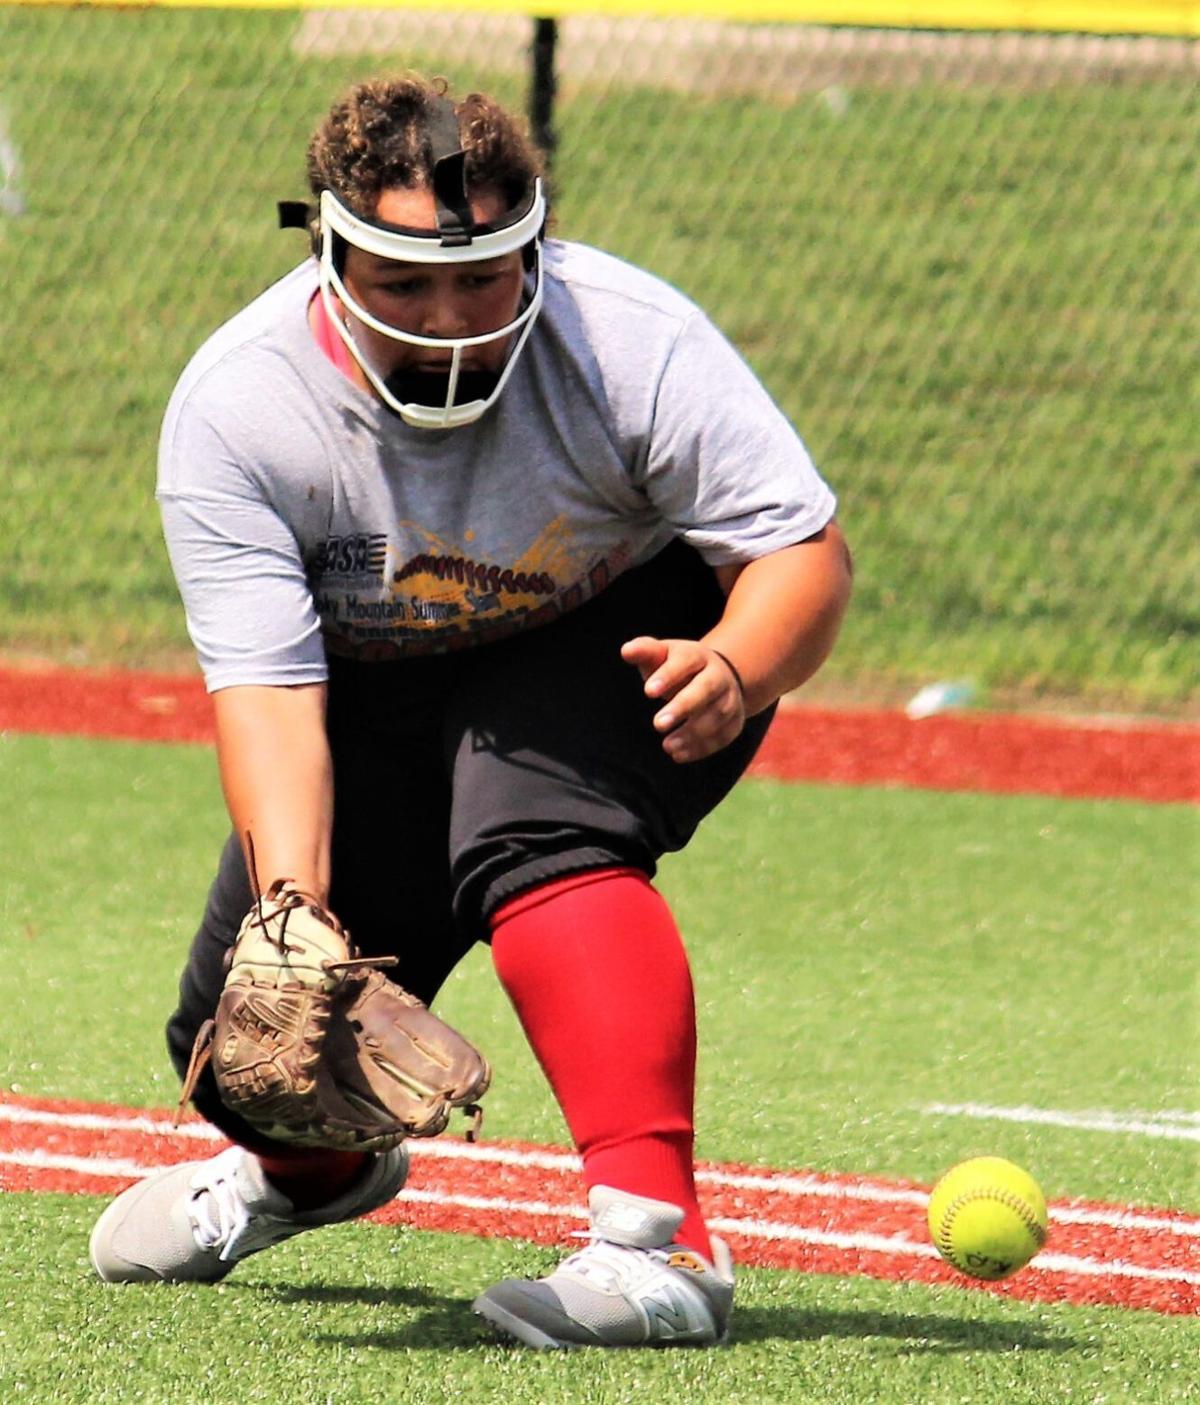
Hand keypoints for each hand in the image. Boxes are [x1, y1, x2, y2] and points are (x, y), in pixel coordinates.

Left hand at [621, 636, 745, 762]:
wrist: (716, 677)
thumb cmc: (677, 668)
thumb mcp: (661, 655)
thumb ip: (644, 652)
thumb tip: (626, 650)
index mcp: (697, 656)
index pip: (685, 661)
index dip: (668, 676)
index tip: (648, 691)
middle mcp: (718, 676)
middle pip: (706, 689)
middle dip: (683, 707)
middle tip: (657, 724)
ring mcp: (730, 698)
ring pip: (718, 715)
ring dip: (693, 733)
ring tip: (667, 746)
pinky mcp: (735, 721)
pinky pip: (723, 736)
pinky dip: (702, 748)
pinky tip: (679, 755)